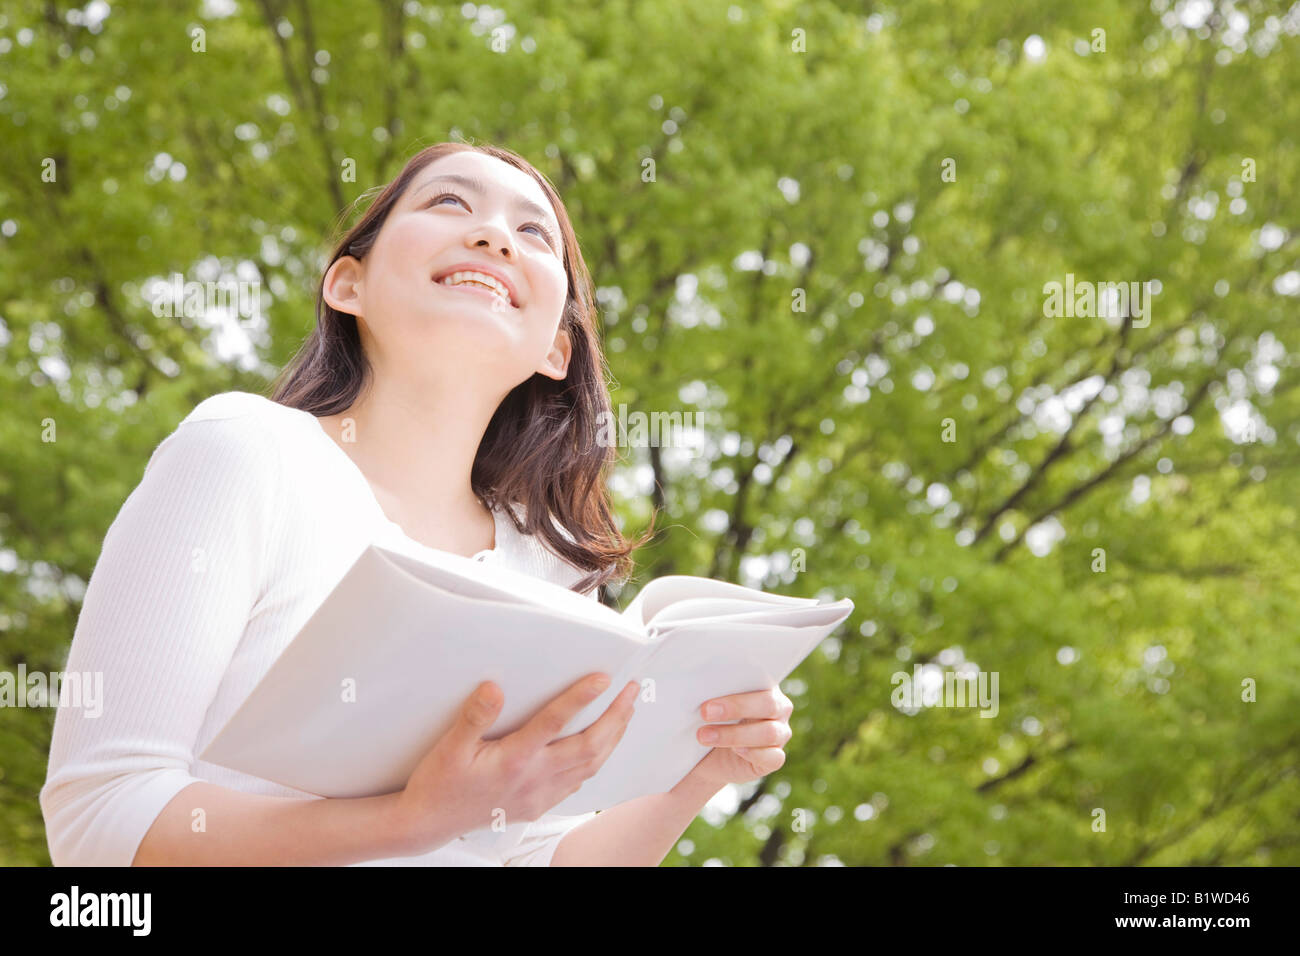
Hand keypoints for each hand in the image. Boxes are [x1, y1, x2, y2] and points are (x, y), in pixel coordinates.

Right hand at [392, 673, 638, 854]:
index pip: (554, 723)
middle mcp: (534, 779)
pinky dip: (596, 762)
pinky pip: (578, 784)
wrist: (430, 824)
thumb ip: (474, 718)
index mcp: (514, 760)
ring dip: (612, 739)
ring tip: (626, 713)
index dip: (580, 698)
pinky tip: (600, 749)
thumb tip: (494, 689)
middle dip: (615, 718)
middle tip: (632, 691)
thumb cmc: (439, 784)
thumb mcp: (449, 748)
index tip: (603, 678)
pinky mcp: (539, 805)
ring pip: (590, 767)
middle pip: (588, 747)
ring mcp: (540, 795)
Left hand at [685, 685, 793, 788]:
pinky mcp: (774, 758)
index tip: (714, 686)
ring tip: (705, 736)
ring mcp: (780, 734)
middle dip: (736, 707)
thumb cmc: (708, 720)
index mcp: (765, 686)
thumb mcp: (709, 702)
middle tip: (705, 712)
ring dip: (734, 734)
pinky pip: (773, 757)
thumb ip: (712, 690)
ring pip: (769, 732)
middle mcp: (778, 708)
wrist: (705, 757)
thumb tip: (698, 680)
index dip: (742, 681)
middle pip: (768, 704)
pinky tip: (735, 750)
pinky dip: (754, 753)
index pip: (764, 678)